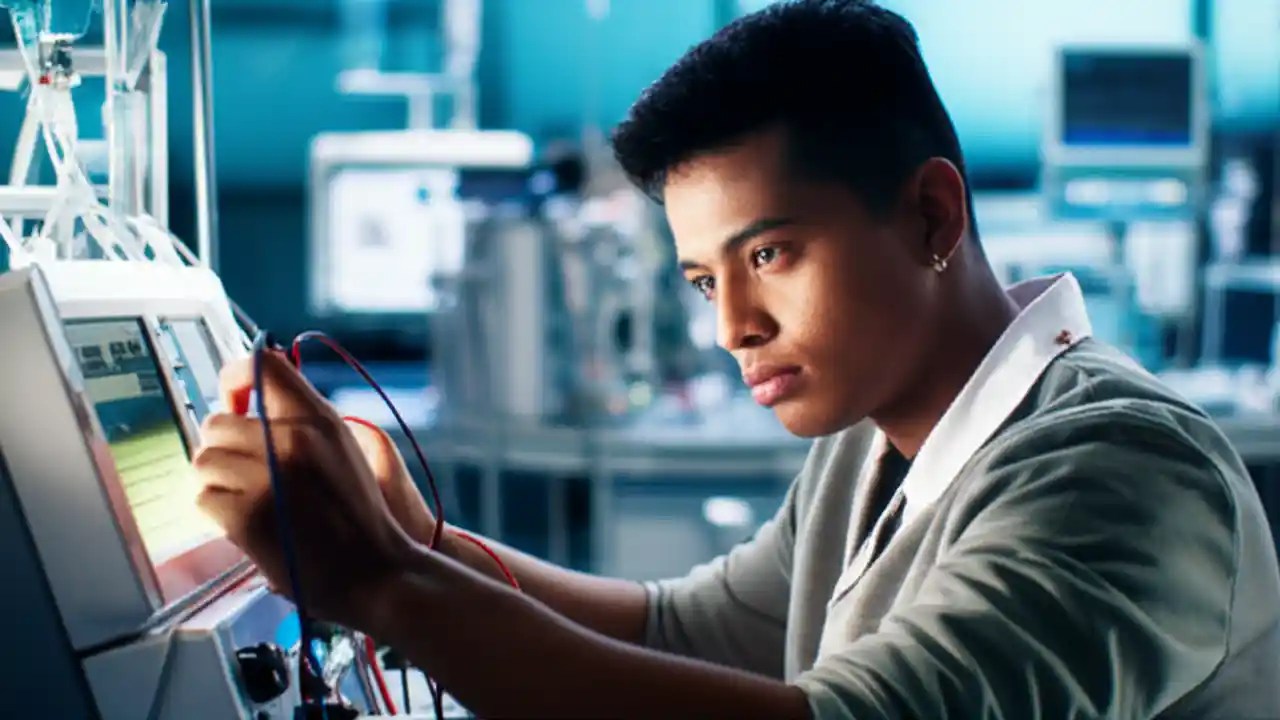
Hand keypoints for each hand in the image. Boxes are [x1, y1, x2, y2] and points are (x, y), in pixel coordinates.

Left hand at [193, 351, 419, 628]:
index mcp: (318, 418)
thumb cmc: (360, 515)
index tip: (238, 406)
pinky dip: (218, 513)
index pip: (260, 365)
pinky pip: (204, 498)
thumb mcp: (344, 447)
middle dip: (223, 448)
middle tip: (245, 473)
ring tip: (246, 500)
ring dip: (217, 482)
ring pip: (203, 461)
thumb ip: (303, 420)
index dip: (236, 382)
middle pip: (216, 422)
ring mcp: (267, 478)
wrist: (376, 572)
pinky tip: (246, 523)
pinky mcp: (248, 515)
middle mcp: (290, 440)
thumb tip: (256, 399)